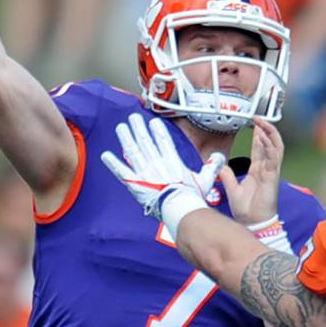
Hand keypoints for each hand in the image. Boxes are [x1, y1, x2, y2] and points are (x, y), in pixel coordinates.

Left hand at [101, 112, 222, 216]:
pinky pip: (122, 171)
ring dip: (125, 138)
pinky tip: (105, 155)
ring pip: (133, 151)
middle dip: (138, 127)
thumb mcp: (205, 180)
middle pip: (145, 141)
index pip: (163, 140)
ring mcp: (145, 173)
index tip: (153, 121)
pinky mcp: (135, 183)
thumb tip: (220, 158)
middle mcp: (157, 163)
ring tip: (121, 127)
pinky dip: (113, 163)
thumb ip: (211, 168)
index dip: (157, 129)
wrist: (180, 209)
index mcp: (172, 162)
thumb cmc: (193, 197)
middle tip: (133, 117)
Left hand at [218, 118, 283, 225]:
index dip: (258, 135)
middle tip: (257, 118)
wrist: (252, 222)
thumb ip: (228, 176)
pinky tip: (264, 136)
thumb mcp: (232, 189)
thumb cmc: (246, 210)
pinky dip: (270, 145)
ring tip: (261, 122)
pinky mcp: (273, 176)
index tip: (254, 123)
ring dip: (269, 133)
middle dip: (265, 129)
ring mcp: (271, 172)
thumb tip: (221, 167)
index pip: (260, 148)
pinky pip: (275, 157)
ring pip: (275, 147)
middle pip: (270, 143)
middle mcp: (266, 169)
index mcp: (258, 171)